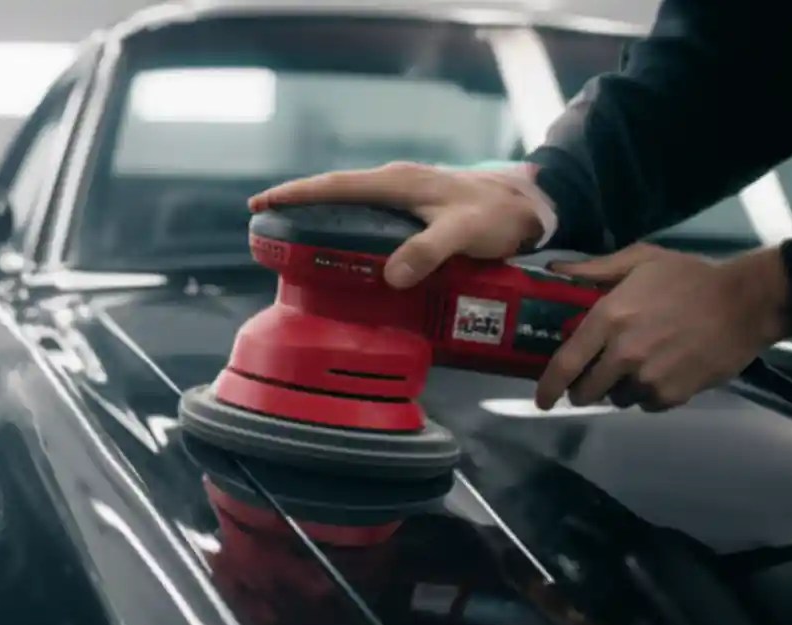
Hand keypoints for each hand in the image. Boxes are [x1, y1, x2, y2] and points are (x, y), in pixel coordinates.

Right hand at [249, 162, 546, 287]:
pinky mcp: (416, 206)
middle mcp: (395, 183)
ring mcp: (405, 193)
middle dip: (299, 206)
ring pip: (352, 203)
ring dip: (323, 217)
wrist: (531, 204)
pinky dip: (349, 225)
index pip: (333, 186)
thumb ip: (429, 251)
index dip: (294, 195)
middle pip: (334, 192)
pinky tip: (347, 248)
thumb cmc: (497, 215)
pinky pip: (371, 215)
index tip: (261, 204)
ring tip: (298, 241)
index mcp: (397, 183)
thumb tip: (391, 275)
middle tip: (269, 227)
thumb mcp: (464, 233)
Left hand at [536, 244, 791, 411]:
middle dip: (584, 389)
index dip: (548, 386)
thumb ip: (594, 269)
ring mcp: (648, 378)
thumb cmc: (690, 277)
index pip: (565, 364)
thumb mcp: (640, 260)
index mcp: (609, 319)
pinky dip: (648, 394)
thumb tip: (556, 270)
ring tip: (637, 366)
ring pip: (617, 398)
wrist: (746, 303)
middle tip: (595, 376)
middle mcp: (623, 353)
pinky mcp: (673, 395)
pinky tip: (662, 372)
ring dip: (619, 388)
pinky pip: (646, 404)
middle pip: (586, 391)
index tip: (542, 399)